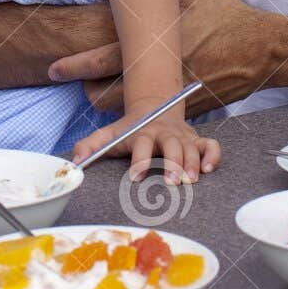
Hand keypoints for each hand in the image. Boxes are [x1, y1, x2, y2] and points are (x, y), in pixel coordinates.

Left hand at [51, 0, 234, 110]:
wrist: (262, 47)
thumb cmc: (225, 15)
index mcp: (151, 45)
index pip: (101, 59)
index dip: (75, 65)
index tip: (53, 68)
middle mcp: (157, 75)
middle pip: (106, 96)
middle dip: (87, 93)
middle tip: (77, 86)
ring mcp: (172, 95)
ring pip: (127, 112)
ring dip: (113, 106)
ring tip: (103, 96)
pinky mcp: (189, 109)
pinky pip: (156, 117)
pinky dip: (144, 112)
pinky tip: (140, 106)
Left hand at [71, 108, 221, 182]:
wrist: (154, 106)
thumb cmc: (131, 129)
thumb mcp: (109, 133)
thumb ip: (90, 145)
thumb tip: (74, 161)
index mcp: (144, 132)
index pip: (142, 143)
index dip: (139, 159)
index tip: (136, 176)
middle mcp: (165, 134)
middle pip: (172, 144)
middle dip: (173, 162)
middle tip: (172, 182)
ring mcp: (183, 136)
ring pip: (193, 147)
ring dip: (193, 163)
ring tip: (191, 180)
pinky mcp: (197, 139)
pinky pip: (211, 145)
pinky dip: (213, 156)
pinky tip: (208, 170)